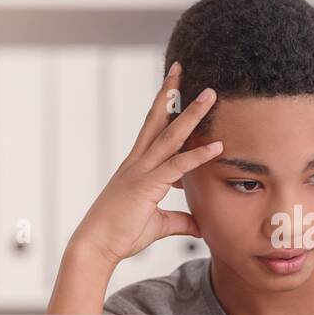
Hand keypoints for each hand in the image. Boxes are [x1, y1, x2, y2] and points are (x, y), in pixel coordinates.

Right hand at [70, 62, 222, 266]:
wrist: (96, 247)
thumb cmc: (121, 235)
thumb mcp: (159, 224)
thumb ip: (181, 220)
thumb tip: (201, 225)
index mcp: (138, 166)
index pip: (154, 129)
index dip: (165, 107)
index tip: (175, 86)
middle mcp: (138, 162)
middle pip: (157, 119)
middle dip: (171, 92)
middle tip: (181, 67)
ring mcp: (141, 171)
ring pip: (170, 135)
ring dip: (191, 113)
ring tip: (210, 94)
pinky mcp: (146, 186)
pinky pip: (177, 166)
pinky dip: (198, 155)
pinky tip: (217, 146)